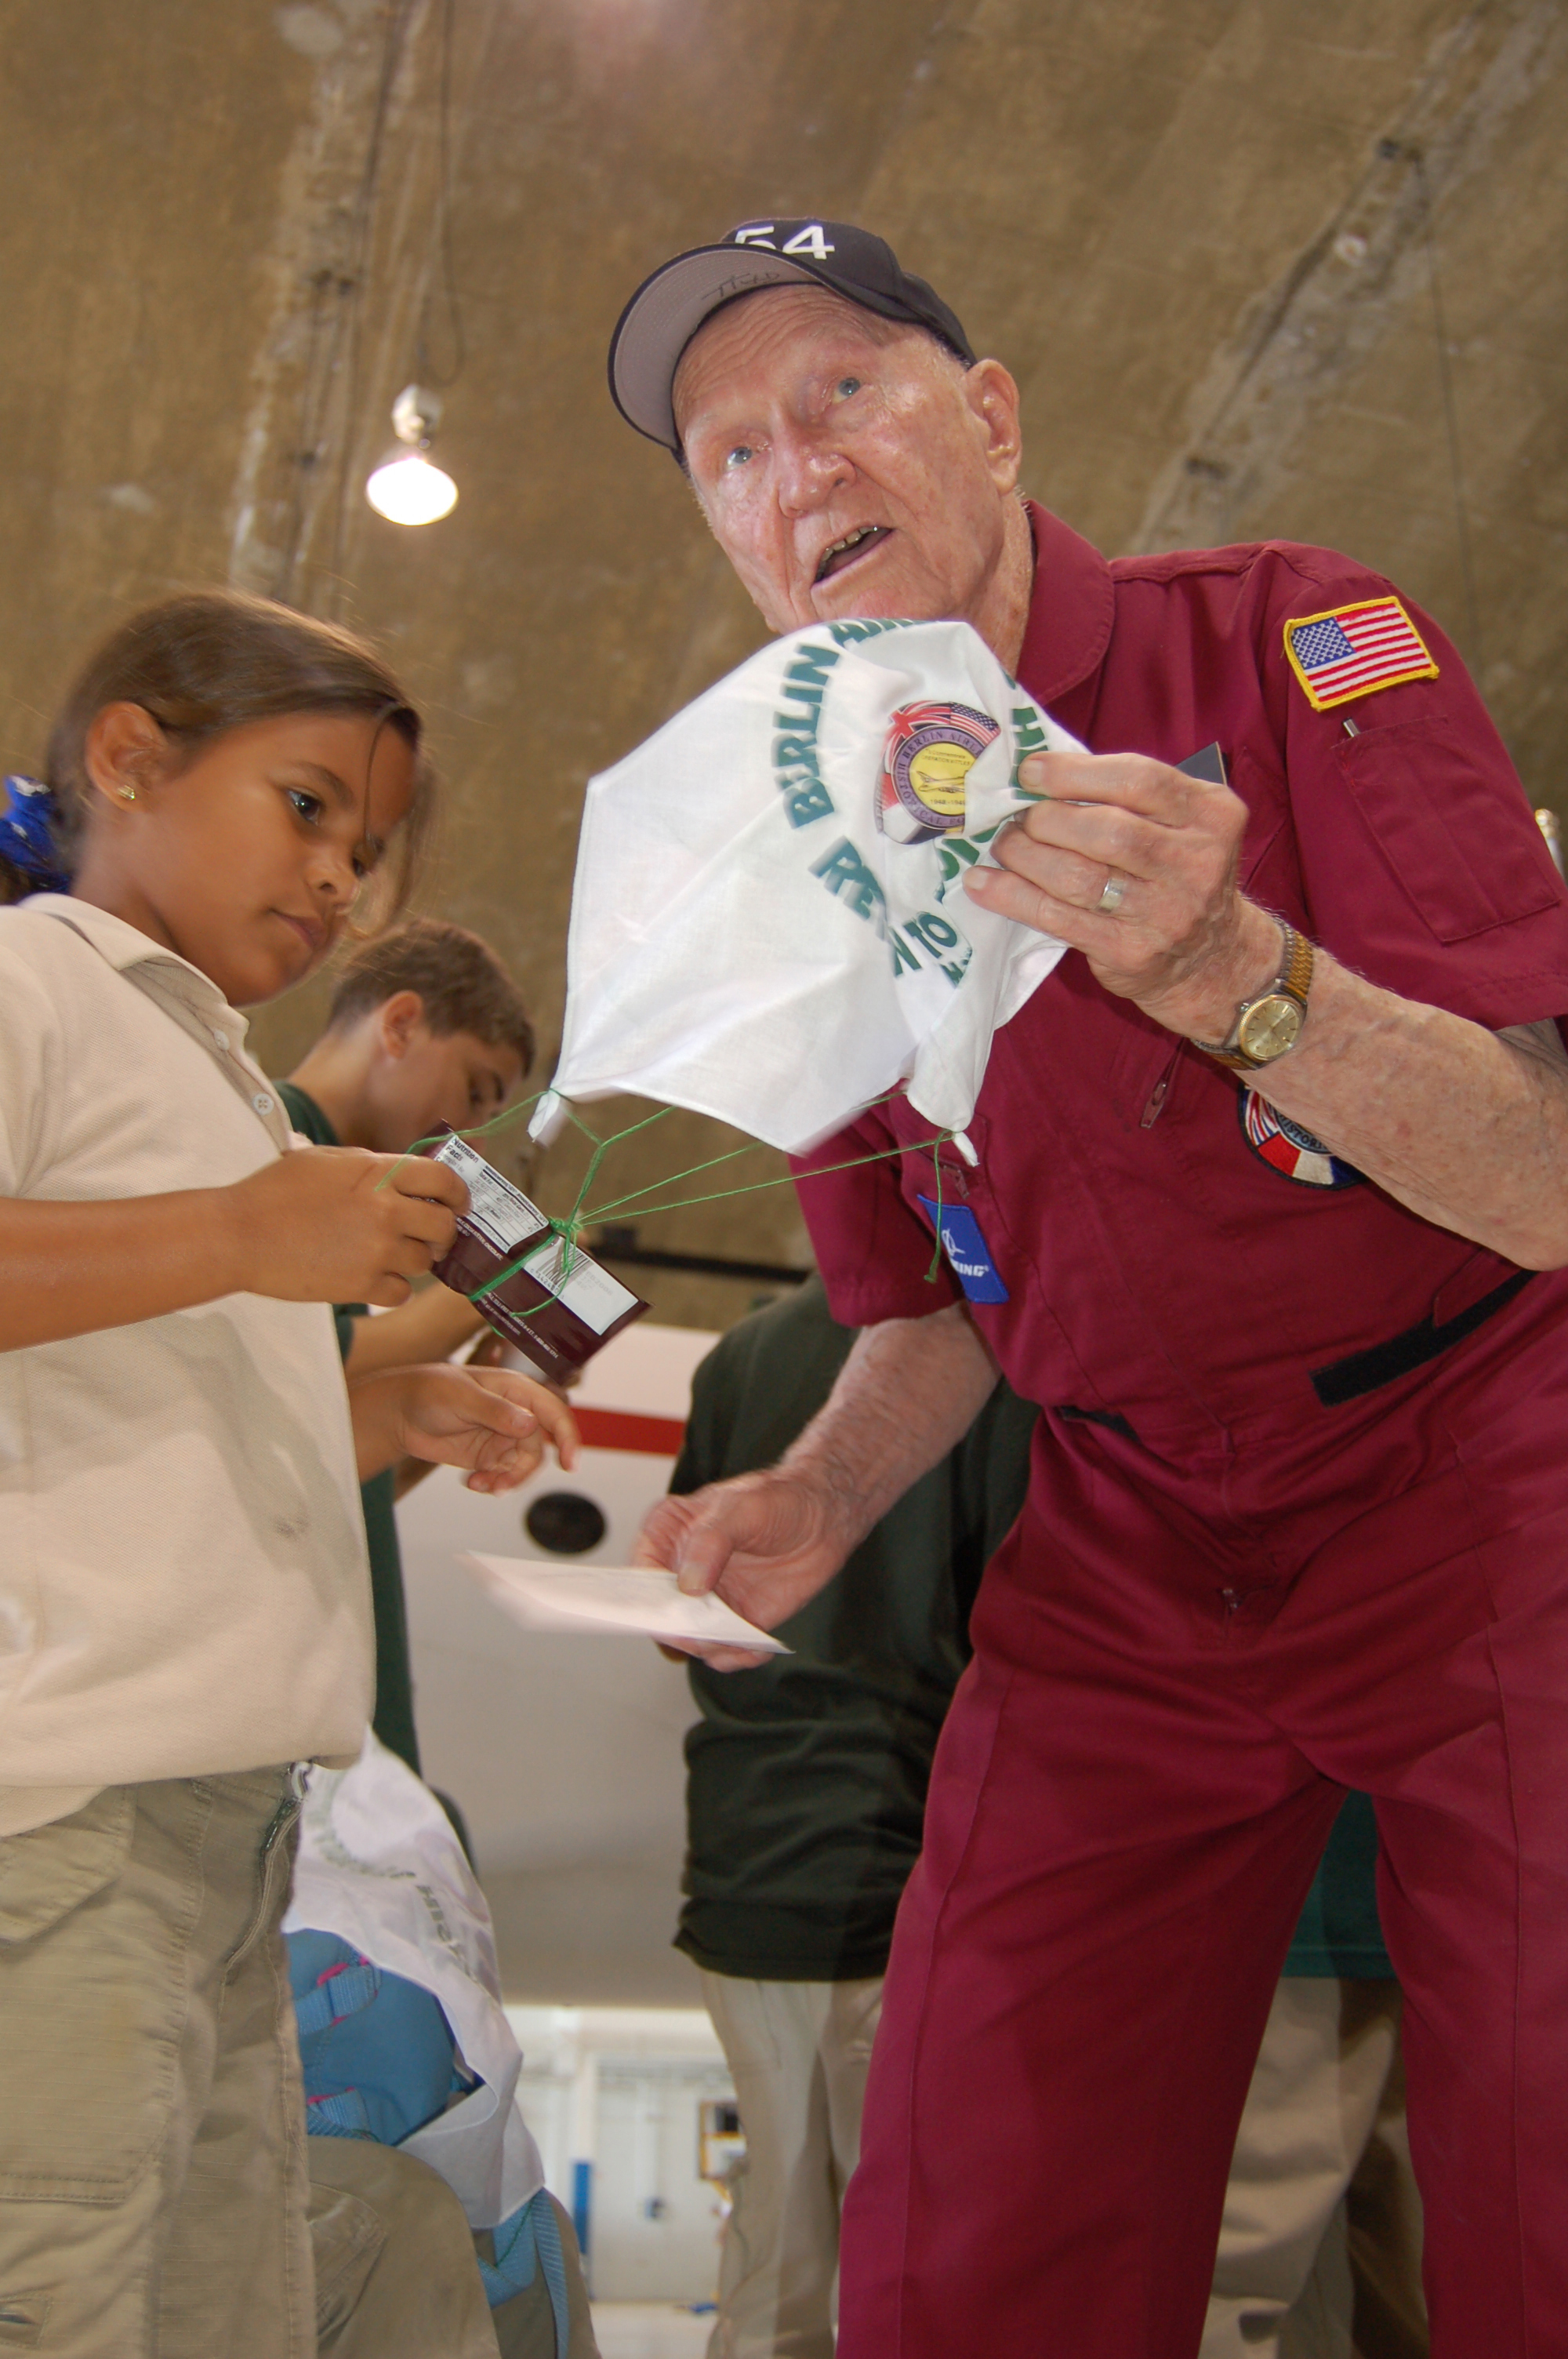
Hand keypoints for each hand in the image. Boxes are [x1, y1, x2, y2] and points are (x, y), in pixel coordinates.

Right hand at [225, 1147, 468, 1308]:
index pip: (444, 1180)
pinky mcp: (362, 1285)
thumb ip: (370, 1166)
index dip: (457, 1193)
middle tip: (429, 1237)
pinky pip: (401, 1292)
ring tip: (388, 1256)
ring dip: (414, 1260)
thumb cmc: (273, 1192)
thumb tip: (401, 1174)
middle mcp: (386, 1211)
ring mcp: (377, 1250)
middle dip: (442, 1232)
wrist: (238, 1235)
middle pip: (444, 1226)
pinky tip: (372, 1278)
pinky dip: (393, 1288)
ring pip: (425, 1262)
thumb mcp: (325, 1160)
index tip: (457, 1203)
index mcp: (379, 1173)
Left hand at [356, 1362, 579, 1489]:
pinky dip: (492, 1483)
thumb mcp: (461, 1397)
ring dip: (507, 1480)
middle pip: (539, 1448)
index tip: (569, 1464)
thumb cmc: (428, 1391)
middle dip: (523, 1470)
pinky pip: (503, 1474)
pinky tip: (472, 1482)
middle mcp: (515, 1414)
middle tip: (501, 1484)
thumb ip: (495, 1410)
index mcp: (516, 1390)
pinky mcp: (488, 1455)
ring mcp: (502, 1436)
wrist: (399, 1413)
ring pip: (523, 1465)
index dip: (567, 1437)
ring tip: (482, 1484)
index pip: (553, 1412)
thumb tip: (529, 1424)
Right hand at [636, 1470, 852, 1671]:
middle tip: (709, 1633)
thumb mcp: (742, 1507)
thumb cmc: (779, 1498)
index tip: (663, 1613)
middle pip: (661, 1615)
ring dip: (714, 1649)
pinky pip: (724, 1651)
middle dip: (682, 1631)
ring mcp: (708, 1598)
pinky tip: (757, 1647)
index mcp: (669, 1533)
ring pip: (691, 1640)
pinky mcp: (736, 1619)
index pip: (639, 1571)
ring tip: (743, 1641)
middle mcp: (683, 1570)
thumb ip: (711, 1541)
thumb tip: (688, 1585)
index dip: (643, 1597)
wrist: (825, 1517)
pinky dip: (738, 1657)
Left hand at [963, 747, 1278, 1036]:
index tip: (1030, 773)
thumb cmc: (1177, 872)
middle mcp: (1196, 863)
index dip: (1075, 773)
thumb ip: (1129, 795)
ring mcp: (1165, 913)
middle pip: (1106, 831)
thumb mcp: (1181, 823)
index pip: (1139, 780)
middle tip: (1019, 818)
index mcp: (1211, 815)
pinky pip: (1057, 918)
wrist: (1210, 957)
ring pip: (1077, 876)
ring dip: (1025, 856)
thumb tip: (1040, 774)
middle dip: (1047, 819)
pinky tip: (983, 883)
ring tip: (1004, 845)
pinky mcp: (1130, 952)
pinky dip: (1013, 897)